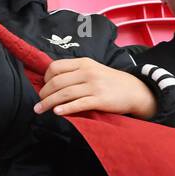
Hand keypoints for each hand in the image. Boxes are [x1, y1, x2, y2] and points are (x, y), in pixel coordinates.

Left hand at [35, 57, 157, 118]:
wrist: (135, 90)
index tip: (44, 87)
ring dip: (48, 103)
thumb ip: (76, 73)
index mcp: (84, 63)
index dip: (45, 78)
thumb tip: (52, 82)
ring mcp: (94, 86)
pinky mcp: (100, 100)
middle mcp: (87, 72)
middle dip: (43, 93)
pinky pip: (78, 104)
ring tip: (40, 110)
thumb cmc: (111, 82)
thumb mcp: (94, 69)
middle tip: (39, 102)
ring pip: (64, 94)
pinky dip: (65, 109)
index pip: (55, 67)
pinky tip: (57, 112)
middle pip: (57, 82)